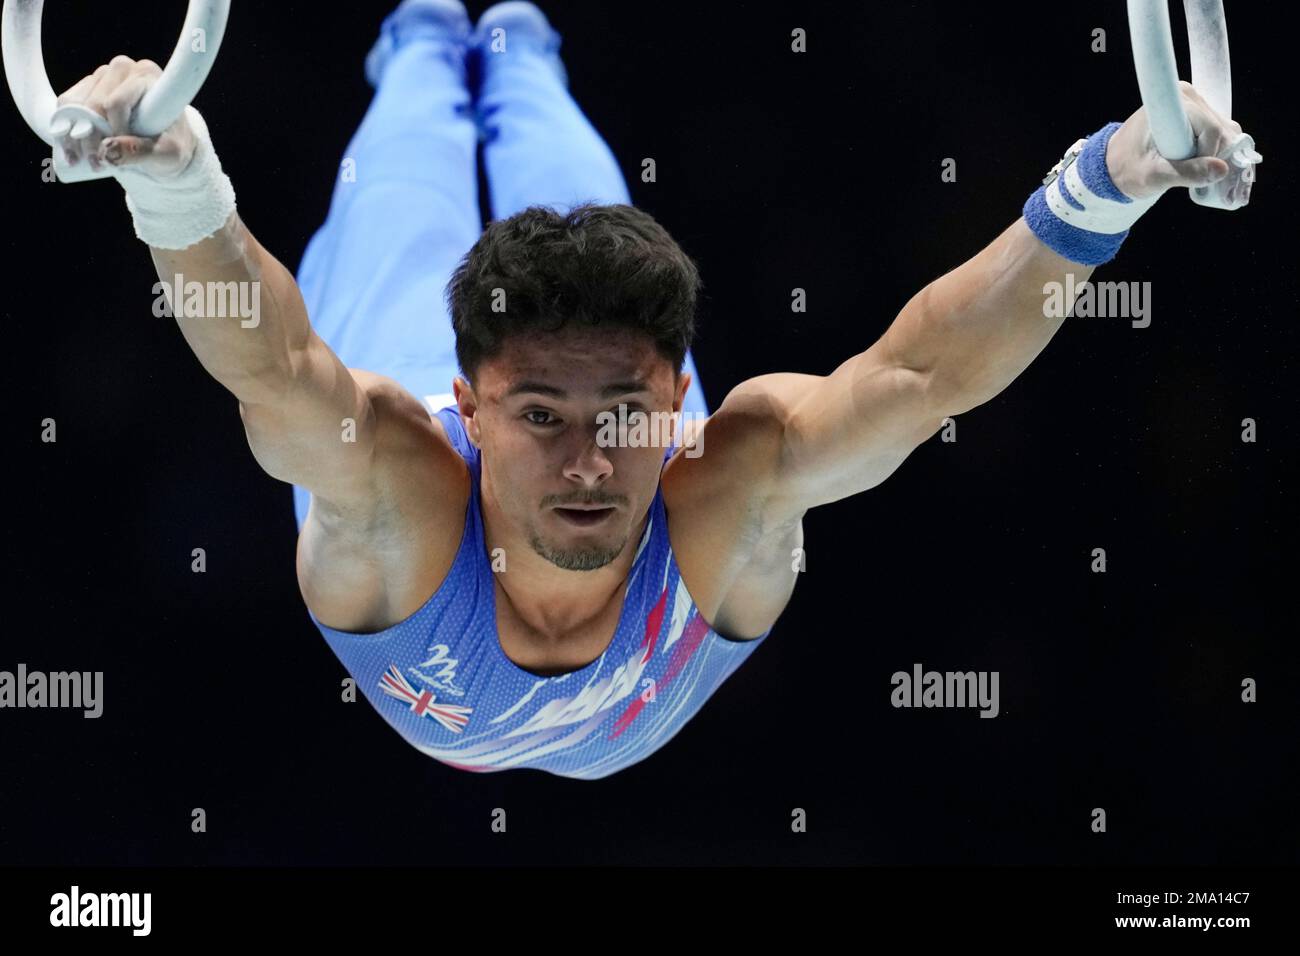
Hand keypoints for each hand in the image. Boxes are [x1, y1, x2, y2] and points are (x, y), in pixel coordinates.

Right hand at [55, 55, 197, 180]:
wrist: (165, 143)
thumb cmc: (172, 146)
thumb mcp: (166, 155)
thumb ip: (140, 152)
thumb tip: (105, 151)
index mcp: (148, 77)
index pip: (118, 102)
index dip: (112, 131)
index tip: (117, 155)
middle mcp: (124, 69)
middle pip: (94, 103)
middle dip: (92, 137)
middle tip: (97, 165)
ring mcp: (103, 75)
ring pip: (75, 103)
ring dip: (73, 135)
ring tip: (83, 161)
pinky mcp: (88, 86)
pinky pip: (66, 104)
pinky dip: (62, 126)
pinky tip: (68, 149)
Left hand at [1105, 80, 1248, 201]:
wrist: (1115, 164)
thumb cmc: (1128, 169)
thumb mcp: (1153, 176)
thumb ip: (1186, 173)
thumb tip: (1222, 169)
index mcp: (1173, 102)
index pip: (1211, 129)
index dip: (1207, 153)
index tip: (1188, 169)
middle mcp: (1188, 95)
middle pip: (1222, 130)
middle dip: (1211, 156)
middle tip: (1188, 173)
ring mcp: (1196, 102)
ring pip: (1226, 132)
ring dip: (1214, 155)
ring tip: (1188, 168)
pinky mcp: (1201, 113)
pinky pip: (1222, 133)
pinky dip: (1215, 151)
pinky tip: (1197, 162)